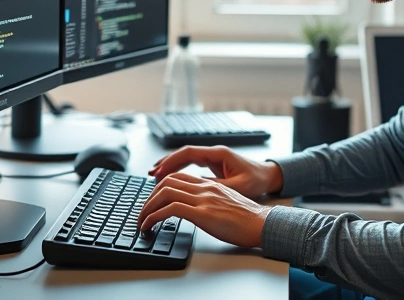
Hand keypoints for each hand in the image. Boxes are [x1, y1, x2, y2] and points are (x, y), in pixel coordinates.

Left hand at [138, 172, 271, 247]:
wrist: (262, 224)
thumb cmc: (248, 219)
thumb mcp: (226, 203)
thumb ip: (211, 201)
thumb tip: (197, 209)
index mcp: (210, 185)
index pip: (178, 177)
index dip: (160, 186)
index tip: (152, 200)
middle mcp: (204, 188)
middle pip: (167, 182)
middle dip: (149, 197)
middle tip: (142, 212)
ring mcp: (203, 199)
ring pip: (164, 193)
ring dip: (147, 208)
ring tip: (141, 221)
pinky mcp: (202, 213)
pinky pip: (170, 209)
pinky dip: (153, 216)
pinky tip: (149, 226)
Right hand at [149, 145, 282, 198]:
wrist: (268, 176)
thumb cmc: (256, 180)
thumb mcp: (238, 186)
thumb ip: (218, 188)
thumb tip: (198, 191)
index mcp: (218, 154)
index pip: (189, 153)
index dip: (172, 162)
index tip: (159, 171)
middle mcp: (213, 153)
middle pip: (184, 154)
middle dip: (166, 163)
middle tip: (151, 174)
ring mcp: (212, 158)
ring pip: (186, 159)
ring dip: (171, 166)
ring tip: (155, 175)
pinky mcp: (213, 165)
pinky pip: (191, 165)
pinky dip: (179, 170)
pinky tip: (170, 178)